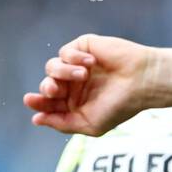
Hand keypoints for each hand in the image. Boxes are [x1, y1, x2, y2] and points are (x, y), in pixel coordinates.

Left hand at [23, 34, 154, 135]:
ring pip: (51, 68)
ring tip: (82, 75)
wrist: (141, 82)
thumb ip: (62, 124)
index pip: (49, 104)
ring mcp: (77, 66)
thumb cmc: (119, 106)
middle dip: (46, 88)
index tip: (29, 101)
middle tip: (54, 90)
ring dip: (62, 72)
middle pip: (46, 85)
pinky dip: (74, 57)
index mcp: (74, 104)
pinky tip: (91, 63)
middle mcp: (73, 85)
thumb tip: (36, 120)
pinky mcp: (82, 48)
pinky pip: (64, 52)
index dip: (37, 103)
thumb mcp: (90, 124)